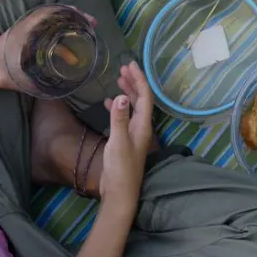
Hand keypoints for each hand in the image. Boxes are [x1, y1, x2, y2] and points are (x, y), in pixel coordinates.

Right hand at [98, 62, 153, 216]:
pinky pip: (125, 117)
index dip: (139, 79)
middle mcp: (142, 128)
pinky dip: (119, 106)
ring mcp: (134, 134)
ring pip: (133, 107)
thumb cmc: (120, 168)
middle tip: (124, 67)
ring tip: (118, 79)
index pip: (145, 97)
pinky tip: (111, 102)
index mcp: (143, 126)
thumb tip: (121, 96)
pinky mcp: (125, 140)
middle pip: (141, 99)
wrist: (120, 192)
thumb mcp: (118, 142)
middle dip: (134, 82)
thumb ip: (119, 118)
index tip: (130, 64)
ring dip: (127, 92)